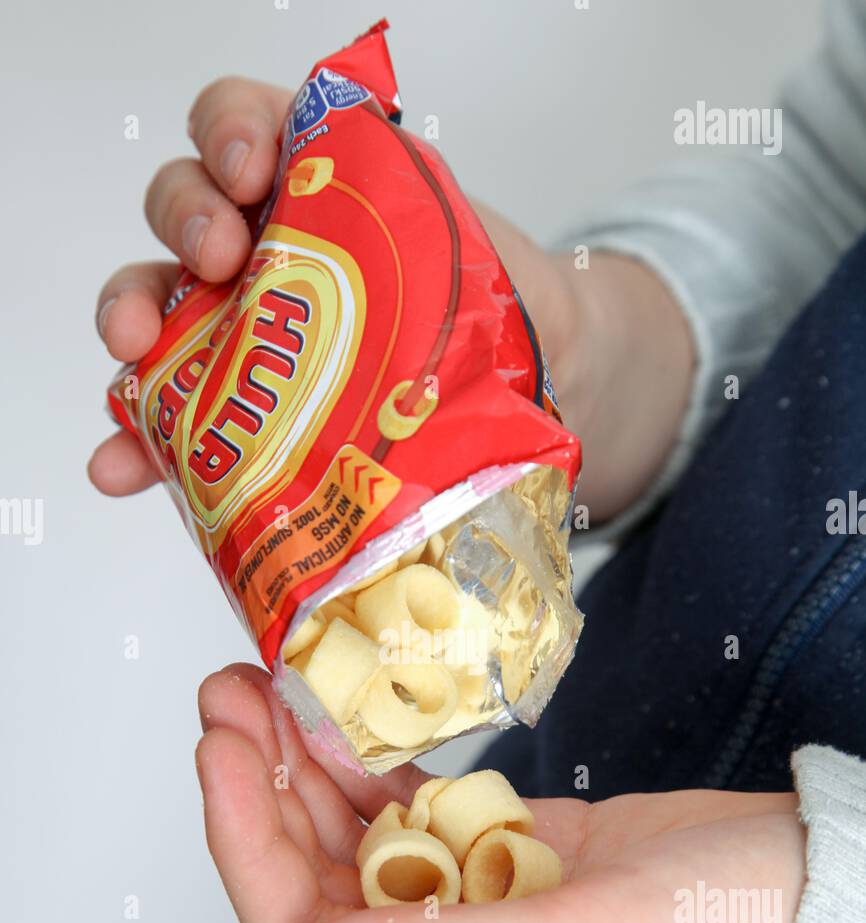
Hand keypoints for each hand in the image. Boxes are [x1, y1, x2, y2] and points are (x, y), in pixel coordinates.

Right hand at [89, 80, 694, 521]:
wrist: (522, 400)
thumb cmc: (514, 330)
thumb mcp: (524, 291)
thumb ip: (519, 296)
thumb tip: (538, 347)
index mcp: (336, 192)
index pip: (256, 123)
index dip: (233, 129)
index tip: (251, 170)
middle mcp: (276, 248)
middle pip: (190, 203)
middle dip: (187, 219)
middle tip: (217, 261)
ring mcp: (247, 329)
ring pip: (161, 300)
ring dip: (134, 318)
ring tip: (134, 360)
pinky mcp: (238, 408)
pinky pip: (169, 411)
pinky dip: (138, 436)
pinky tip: (125, 464)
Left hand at [197, 665, 805, 922]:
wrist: (824, 903)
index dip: (248, 851)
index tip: (226, 757)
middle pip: (318, 889)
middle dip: (263, 796)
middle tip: (236, 701)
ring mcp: (482, 915)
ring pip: (360, 848)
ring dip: (309, 774)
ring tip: (274, 693)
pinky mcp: (513, 860)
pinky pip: (420, 817)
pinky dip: (377, 771)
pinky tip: (350, 723)